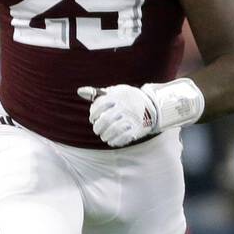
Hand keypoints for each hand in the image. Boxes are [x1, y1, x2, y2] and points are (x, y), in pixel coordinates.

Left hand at [79, 78, 206, 146]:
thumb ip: (98, 93)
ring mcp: (131, 119)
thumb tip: (80, 91)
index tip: (93, 118)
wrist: (153, 105)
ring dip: (105, 136)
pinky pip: (122, 139)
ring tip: (104, 136)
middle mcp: (124, 107)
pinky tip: (112, 141)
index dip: (93, 114)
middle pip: (105, 121)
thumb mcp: (115, 91)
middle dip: (98, 128)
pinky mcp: (137, 129)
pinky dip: (115, 142)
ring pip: (112, 131)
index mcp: (118, 96)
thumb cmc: (128, 98)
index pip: (99, 106)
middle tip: (97, 130)